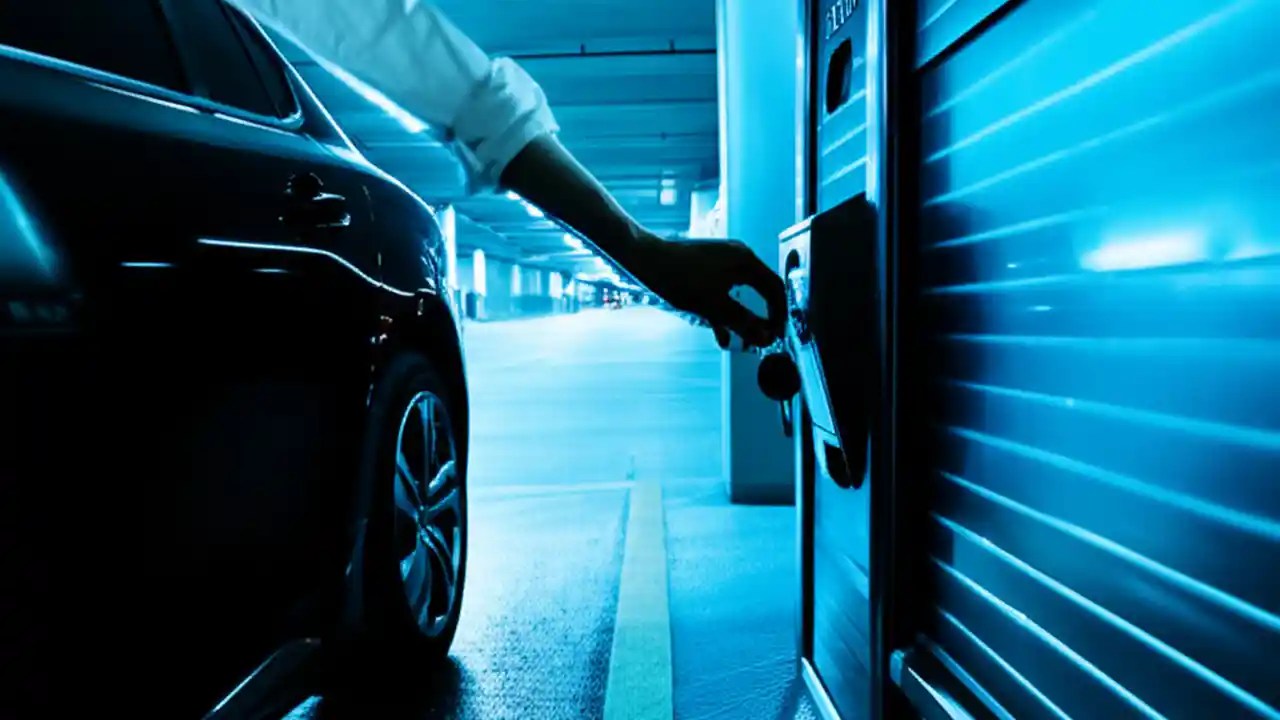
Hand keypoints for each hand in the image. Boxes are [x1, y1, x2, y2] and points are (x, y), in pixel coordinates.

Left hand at [624, 232, 787, 347]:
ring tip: (739, 338)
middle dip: (760, 316)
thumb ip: (743, 323)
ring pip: (741, 291)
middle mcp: (738, 255)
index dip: (779, 315)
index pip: (775, 289)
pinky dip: (725, 307)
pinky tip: (718, 331)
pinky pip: (724, 287)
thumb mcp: (714, 307)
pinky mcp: (707, 262)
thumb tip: (766, 338)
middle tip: (760, 337)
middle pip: (760, 289)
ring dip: (741, 315)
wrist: (645, 259)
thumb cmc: (679, 279)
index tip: (775, 334)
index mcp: (746, 262)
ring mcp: (722, 257)